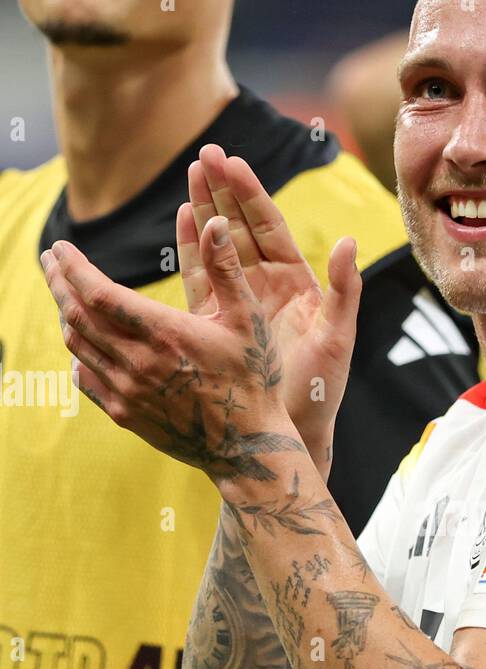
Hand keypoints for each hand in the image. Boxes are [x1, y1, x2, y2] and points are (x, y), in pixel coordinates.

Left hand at [40, 195, 353, 486]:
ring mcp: (127, 391)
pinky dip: (77, 354)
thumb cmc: (253, 380)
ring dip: (65, 315)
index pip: (98, 293)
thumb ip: (227, 269)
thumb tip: (216, 221)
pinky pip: (86, 379)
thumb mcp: (248, 320)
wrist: (247, 447)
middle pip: (77, 316)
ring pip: (78, 346)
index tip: (60, 248)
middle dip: (58, 283)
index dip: (73, 267)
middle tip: (49, 261)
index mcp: (164, 334)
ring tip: (63, 295)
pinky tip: (80, 343)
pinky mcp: (125, 414)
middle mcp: (138, 363)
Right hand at [180, 144, 360, 471]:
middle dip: (223, 191)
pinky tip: (181, 220)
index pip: (270, 227)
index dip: (251, 194)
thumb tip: (347, 241)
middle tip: (204, 153)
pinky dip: (192, 248)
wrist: (291, 431)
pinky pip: (202, 277)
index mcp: (298, 283)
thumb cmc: (320, 391)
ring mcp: (241, 301)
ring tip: (188, 175)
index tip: (233, 162)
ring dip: (204, 210)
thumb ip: (344, 290)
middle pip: (242, 227)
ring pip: (220, 245)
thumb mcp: (337, 338)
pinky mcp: (219, 321)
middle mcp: (268, 286)